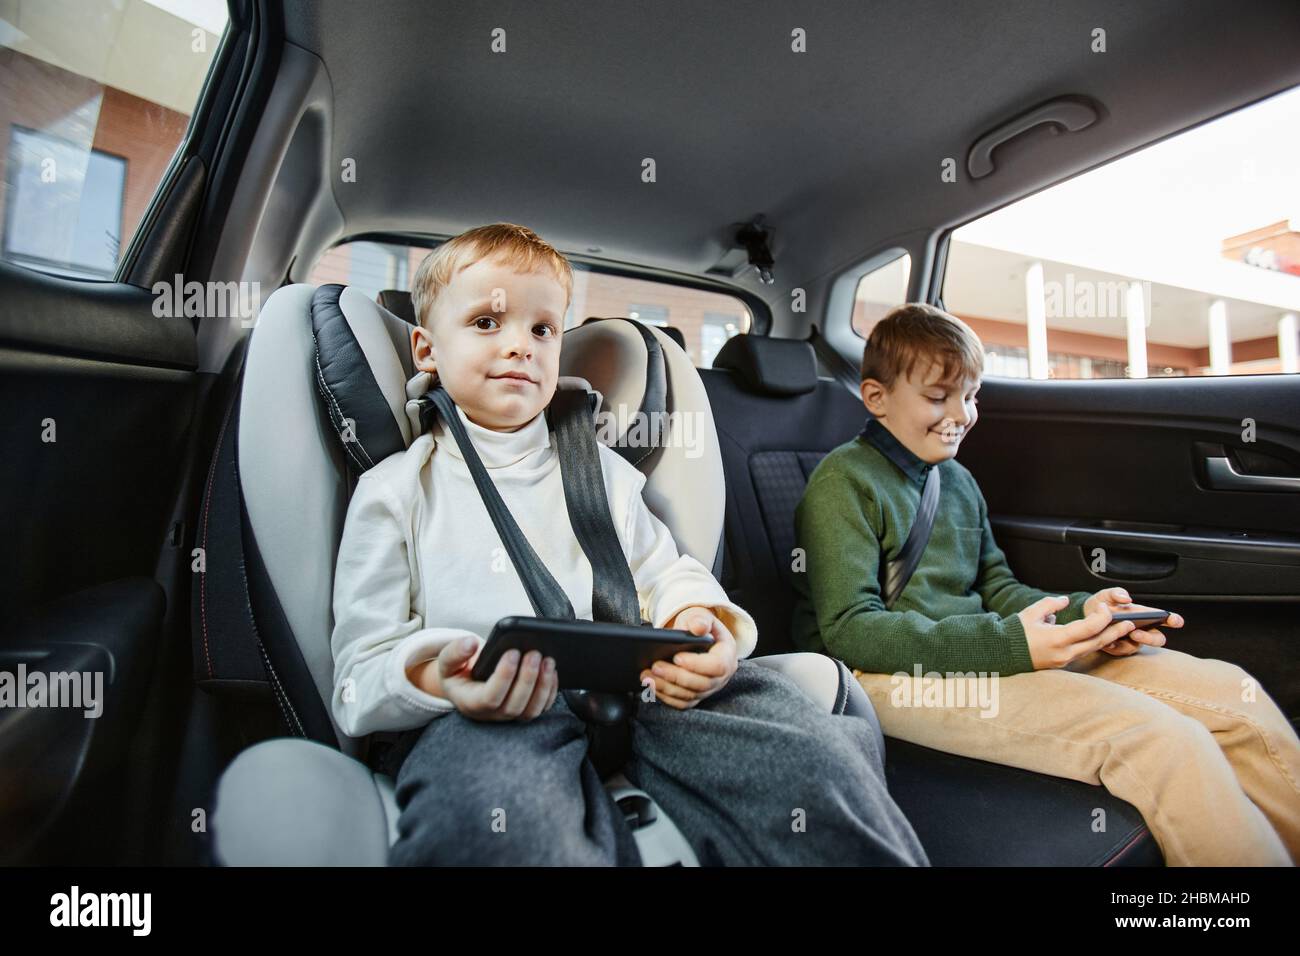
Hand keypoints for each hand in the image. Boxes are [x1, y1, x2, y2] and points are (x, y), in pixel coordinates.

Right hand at [432, 635, 557, 721]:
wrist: (466, 683)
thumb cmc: (458, 671)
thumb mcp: (447, 661)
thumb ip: (455, 652)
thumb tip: (470, 644)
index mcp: (471, 703)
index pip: (490, 697)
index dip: (504, 676)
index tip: (512, 652)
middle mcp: (492, 714)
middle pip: (514, 705)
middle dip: (527, 678)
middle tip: (534, 653)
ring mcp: (510, 715)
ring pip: (531, 710)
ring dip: (543, 686)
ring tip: (548, 660)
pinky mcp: (525, 710)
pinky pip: (542, 707)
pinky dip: (551, 691)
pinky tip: (552, 670)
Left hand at [640, 607, 736, 709]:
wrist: (693, 635)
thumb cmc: (697, 625)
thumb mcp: (700, 616)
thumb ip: (700, 619)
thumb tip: (698, 628)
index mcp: (727, 655)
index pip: (716, 666)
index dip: (696, 664)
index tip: (676, 657)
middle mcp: (721, 676)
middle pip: (701, 684)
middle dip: (675, 676)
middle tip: (654, 666)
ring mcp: (709, 689)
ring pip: (689, 695)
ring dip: (666, 688)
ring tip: (646, 676)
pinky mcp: (695, 696)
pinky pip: (681, 703)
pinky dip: (665, 696)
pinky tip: (651, 686)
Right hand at [1020, 594, 1138, 669]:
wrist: (1003, 654)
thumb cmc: (1015, 632)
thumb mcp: (1031, 613)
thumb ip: (1051, 604)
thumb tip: (1065, 600)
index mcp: (1057, 638)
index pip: (1089, 627)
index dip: (1101, 617)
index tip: (1105, 607)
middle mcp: (1064, 652)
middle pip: (1097, 641)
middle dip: (1115, 631)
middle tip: (1130, 622)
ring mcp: (1064, 660)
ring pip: (1093, 648)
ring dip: (1108, 638)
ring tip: (1122, 630)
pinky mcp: (1063, 663)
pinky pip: (1084, 652)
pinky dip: (1095, 643)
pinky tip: (1103, 637)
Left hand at [1083, 586, 1183, 656]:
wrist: (1085, 615)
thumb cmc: (1102, 604)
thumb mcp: (1107, 595)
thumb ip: (1117, 592)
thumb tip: (1127, 598)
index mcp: (1144, 615)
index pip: (1165, 619)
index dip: (1174, 620)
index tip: (1176, 621)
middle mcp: (1143, 629)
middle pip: (1158, 639)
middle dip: (1150, 638)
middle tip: (1136, 633)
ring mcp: (1133, 641)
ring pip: (1138, 647)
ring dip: (1129, 643)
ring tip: (1117, 636)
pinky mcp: (1120, 649)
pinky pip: (1121, 652)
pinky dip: (1114, 646)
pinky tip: (1107, 641)